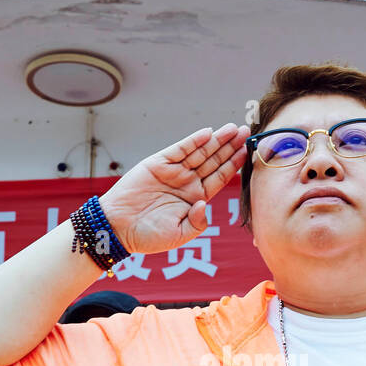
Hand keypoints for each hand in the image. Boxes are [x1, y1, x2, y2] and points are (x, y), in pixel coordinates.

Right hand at [98, 122, 249, 254]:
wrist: (118, 229)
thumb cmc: (148, 236)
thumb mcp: (180, 235)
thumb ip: (197, 222)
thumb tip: (204, 204)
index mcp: (195, 199)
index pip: (220, 178)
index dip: (234, 165)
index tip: (247, 152)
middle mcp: (187, 182)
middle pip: (214, 161)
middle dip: (229, 147)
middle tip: (244, 131)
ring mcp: (173, 172)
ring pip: (200, 152)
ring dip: (216, 140)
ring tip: (232, 129)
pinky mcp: (158, 164)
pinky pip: (179, 150)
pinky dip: (193, 141)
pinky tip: (208, 133)